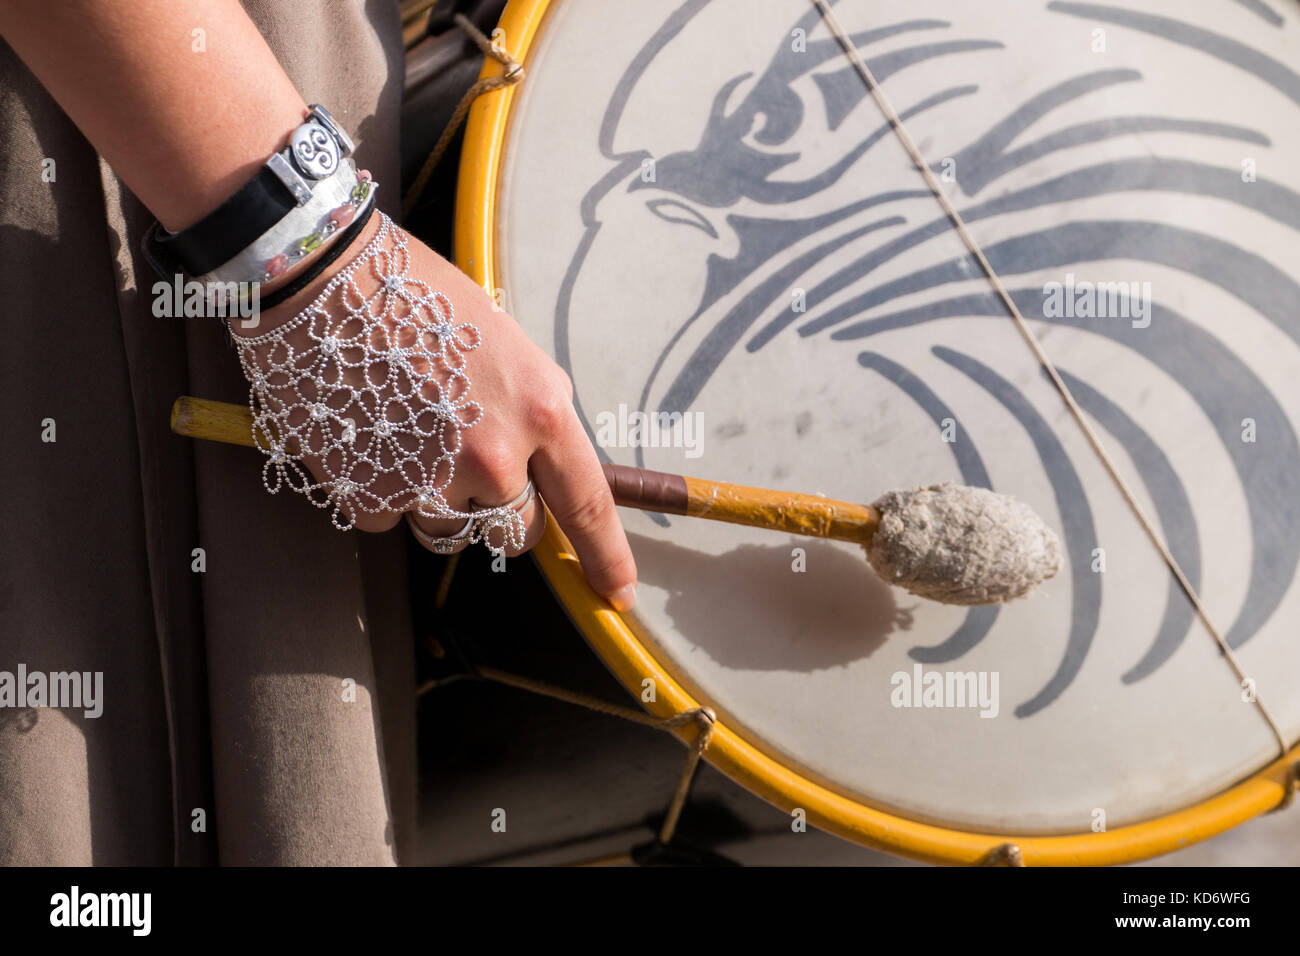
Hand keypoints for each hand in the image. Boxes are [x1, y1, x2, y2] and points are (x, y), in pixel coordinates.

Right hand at [236, 214, 637, 610]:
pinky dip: (381, 486)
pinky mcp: (374, 497)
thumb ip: (531, 414)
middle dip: (498, 509)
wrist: (323, 278)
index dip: (605, 558)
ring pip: (450, 529)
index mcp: (542, 412)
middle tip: (462, 453)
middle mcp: (497, 457)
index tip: (616, 594)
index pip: (588, 504)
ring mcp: (434, 482)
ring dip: (435, 498)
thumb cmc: (418, 296)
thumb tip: (542, 465)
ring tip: (405, 428)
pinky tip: (367, 431)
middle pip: (516, 532)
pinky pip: (390, 517)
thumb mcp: (505, 346)